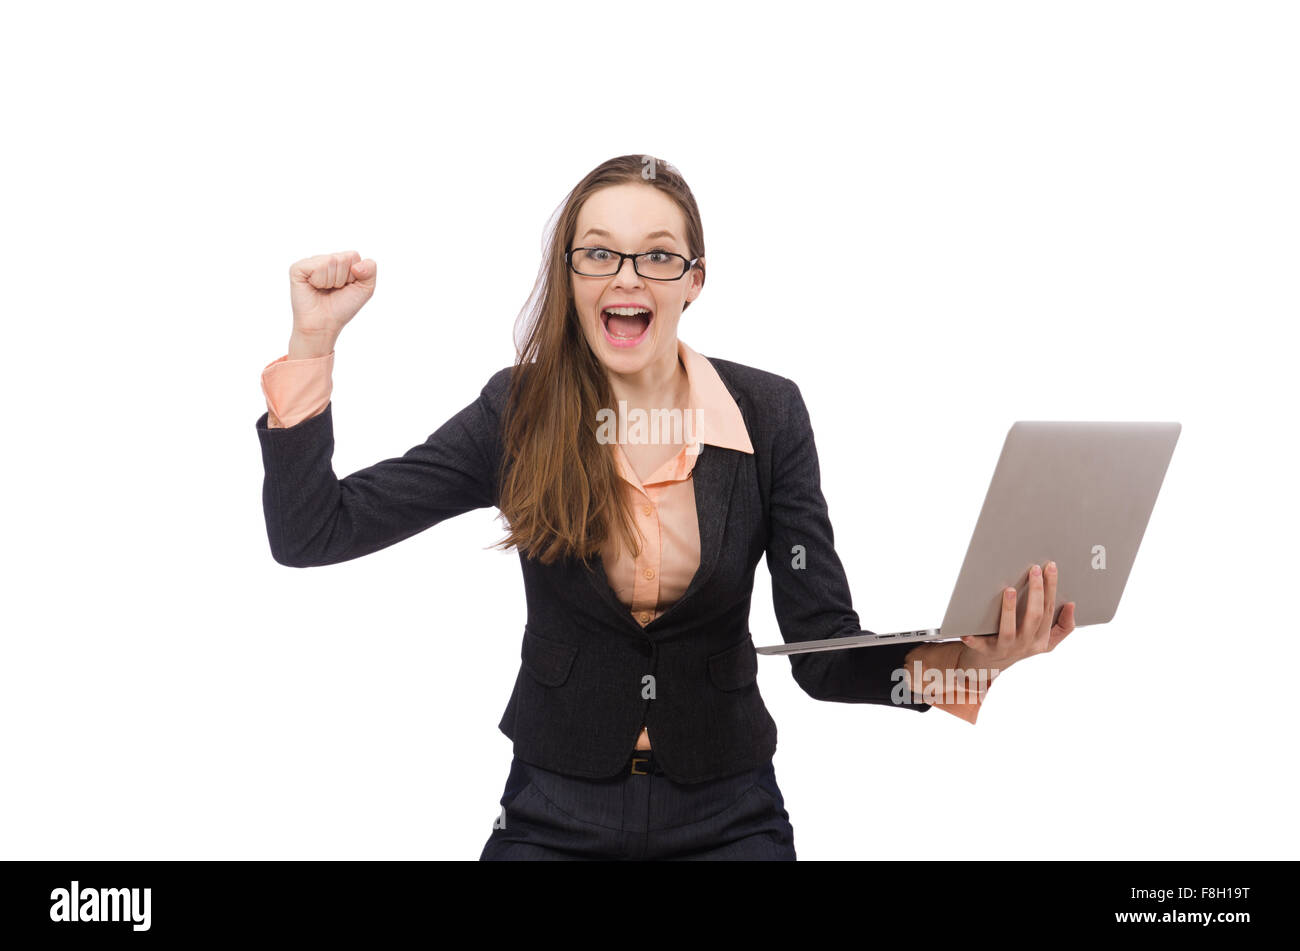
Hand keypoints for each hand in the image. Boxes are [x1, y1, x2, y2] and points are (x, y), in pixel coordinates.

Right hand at [288, 250, 376, 340]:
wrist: (325, 324)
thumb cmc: (343, 306)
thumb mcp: (365, 289)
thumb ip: (370, 270)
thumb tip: (357, 265)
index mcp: (340, 261)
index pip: (354, 256)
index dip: (353, 275)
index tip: (346, 287)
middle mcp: (325, 259)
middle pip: (343, 258)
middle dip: (342, 279)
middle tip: (334, 290)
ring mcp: (310, 262)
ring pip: (331, 261)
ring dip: (331, 282)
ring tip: (324, 290)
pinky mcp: (298, 268)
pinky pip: (318, 267)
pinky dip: (320, 281)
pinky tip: (314, 287)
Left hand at [957, 562, 1076, 672]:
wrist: (987, 666)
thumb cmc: (1016, 643)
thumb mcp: (1044, 641)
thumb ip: (1063, 627)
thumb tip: (1071, 605)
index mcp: (1041, 639)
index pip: (1048, 609)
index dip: (1051, 588)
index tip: (1050, 567)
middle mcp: (1025, 644)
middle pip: (1034, 617)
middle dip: (1036, 592)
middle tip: (1034, 570)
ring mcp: (1005, 649)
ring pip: (1009, 630)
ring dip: (1010, 610)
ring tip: (1009, 590)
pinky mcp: (985, 652)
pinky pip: (979, 646)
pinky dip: (974, 639)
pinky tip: (968, 631)